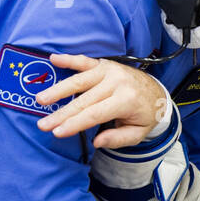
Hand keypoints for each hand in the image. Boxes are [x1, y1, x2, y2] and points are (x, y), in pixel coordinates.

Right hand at [35, 53, 167, 148]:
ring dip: (58, 89)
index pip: (94, 114)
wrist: (157, 92)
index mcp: (126, 100)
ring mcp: (110, 71)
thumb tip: (97, 142)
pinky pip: (85, 61)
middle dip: (61, 114)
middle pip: (83, 100)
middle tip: (43, 124)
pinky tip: (54, 59)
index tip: (57, 132)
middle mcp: (117, 83)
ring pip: (79, 80)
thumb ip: (118, 138)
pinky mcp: (105, 65)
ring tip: (41, 99)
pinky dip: (69, 59)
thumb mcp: (139, 132)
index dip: (74, 124)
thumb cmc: (145, 114)